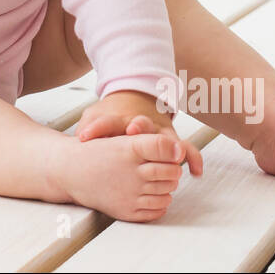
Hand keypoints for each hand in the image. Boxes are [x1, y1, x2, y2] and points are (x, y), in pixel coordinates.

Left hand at [74, 89, 203, 176]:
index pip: (106, 121)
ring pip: (167, 136)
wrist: (134, 101)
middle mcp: (142, 123)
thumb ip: (89, 126)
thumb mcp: (95, 116)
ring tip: (175, 156)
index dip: (96, 128)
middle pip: (142, 124)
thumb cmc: (110, 117)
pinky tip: (196, 172)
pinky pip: (187, 149)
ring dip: (170, 145)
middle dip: (138, 127)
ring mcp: (159, 131)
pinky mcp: (173, 141)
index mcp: (119, 118)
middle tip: (133, 130)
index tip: (85, 136)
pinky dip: (194, 159)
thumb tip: (79, 140)